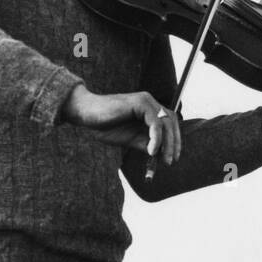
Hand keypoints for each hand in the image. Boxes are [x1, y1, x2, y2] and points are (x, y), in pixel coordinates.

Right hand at [60, 84, 181, 162]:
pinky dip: (156, 138)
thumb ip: (146, 144)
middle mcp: (150, 102)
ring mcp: (146, 101)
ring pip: (166, 122)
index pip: (170, 123)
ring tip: (163, 159)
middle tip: (170, 161)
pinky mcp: (140, 103)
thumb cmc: (106, 126)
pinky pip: (155, 122)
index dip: (174, 140)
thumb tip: (161, 156)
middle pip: (171, 122)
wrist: (87, 114)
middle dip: (174, 143)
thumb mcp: (130, 139)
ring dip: (167, 143)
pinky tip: (152, 150)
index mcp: (149, 110)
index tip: (173, 157)